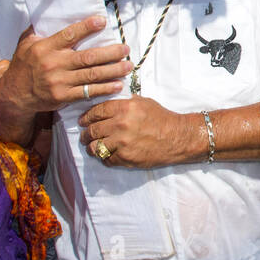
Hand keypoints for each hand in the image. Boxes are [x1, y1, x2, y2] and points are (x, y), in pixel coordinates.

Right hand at [0, 15, 131, 113]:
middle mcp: (54, 64)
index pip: (69, 35)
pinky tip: (118, 84)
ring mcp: (59, 82)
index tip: (102, 21)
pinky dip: (105, 88)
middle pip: (88, 57)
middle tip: (125, 49)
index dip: (86, 27)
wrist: (14, 93)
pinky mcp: (63, 96)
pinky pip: (88, 92)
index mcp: (45, 47)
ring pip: (92, 75)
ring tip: (128, 65)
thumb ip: (39, 28)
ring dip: (113, 70)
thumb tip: (50, 10)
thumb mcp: (26, 43)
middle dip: (110, 53)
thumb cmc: (24, 65)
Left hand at [78, 96, 195, 168]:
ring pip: (95, 147)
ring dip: (91, 148)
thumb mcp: (143, 102)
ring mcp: (122, 143)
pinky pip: (107, 159)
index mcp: (124, 108)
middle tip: (84, 136)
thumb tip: (109, 101)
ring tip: (91, 147)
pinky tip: (106, 155)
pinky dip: (104, 158)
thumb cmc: (162, 118)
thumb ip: (124, 102)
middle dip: (85, 134)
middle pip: (92, 130)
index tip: (82, 121)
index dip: (86, 117)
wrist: (177, 137)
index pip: (96, 111)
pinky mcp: (125, 158)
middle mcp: (121, 124)